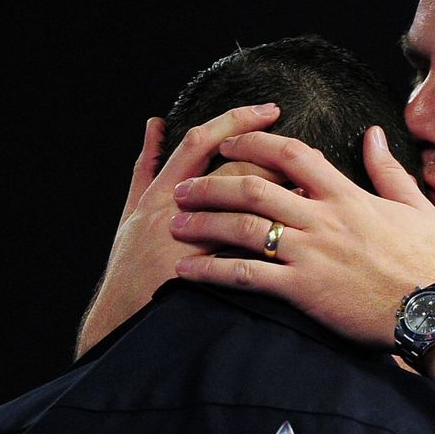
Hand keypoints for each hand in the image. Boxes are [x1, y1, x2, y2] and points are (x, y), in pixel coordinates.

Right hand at [74, 104, 281, 355]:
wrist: (124, 323)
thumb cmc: (128, 266)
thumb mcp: (130, 213)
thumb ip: (145, 168)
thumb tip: (155, 126)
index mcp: (159, 194)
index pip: (200, 143)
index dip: (235, 122)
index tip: (268, 110)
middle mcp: (175, 213)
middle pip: (231, 172)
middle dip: (271, 156)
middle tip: (306, 147)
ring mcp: (194, 246)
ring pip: (245, 211)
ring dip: (280, 195)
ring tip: (310, 183)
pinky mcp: (209, 276)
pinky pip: (249, 252)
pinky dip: (275, 237)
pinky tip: (300, 231)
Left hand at [170, 126, 434, 348]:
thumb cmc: (428, 260)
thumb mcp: (414, 205)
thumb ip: (387, 168)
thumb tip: (372, 133)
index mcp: (347, 196)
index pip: (292, 155)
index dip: (255, 143)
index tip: (228, 144)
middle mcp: (323, 219)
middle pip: (254, 188)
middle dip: (212, 185)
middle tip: (184, 189)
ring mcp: (310, 254)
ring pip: (243, 228)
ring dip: (203, 223)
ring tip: (175, 224)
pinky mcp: (303, 290)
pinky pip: (247, 276)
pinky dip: (212, 270)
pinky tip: (188, 270)